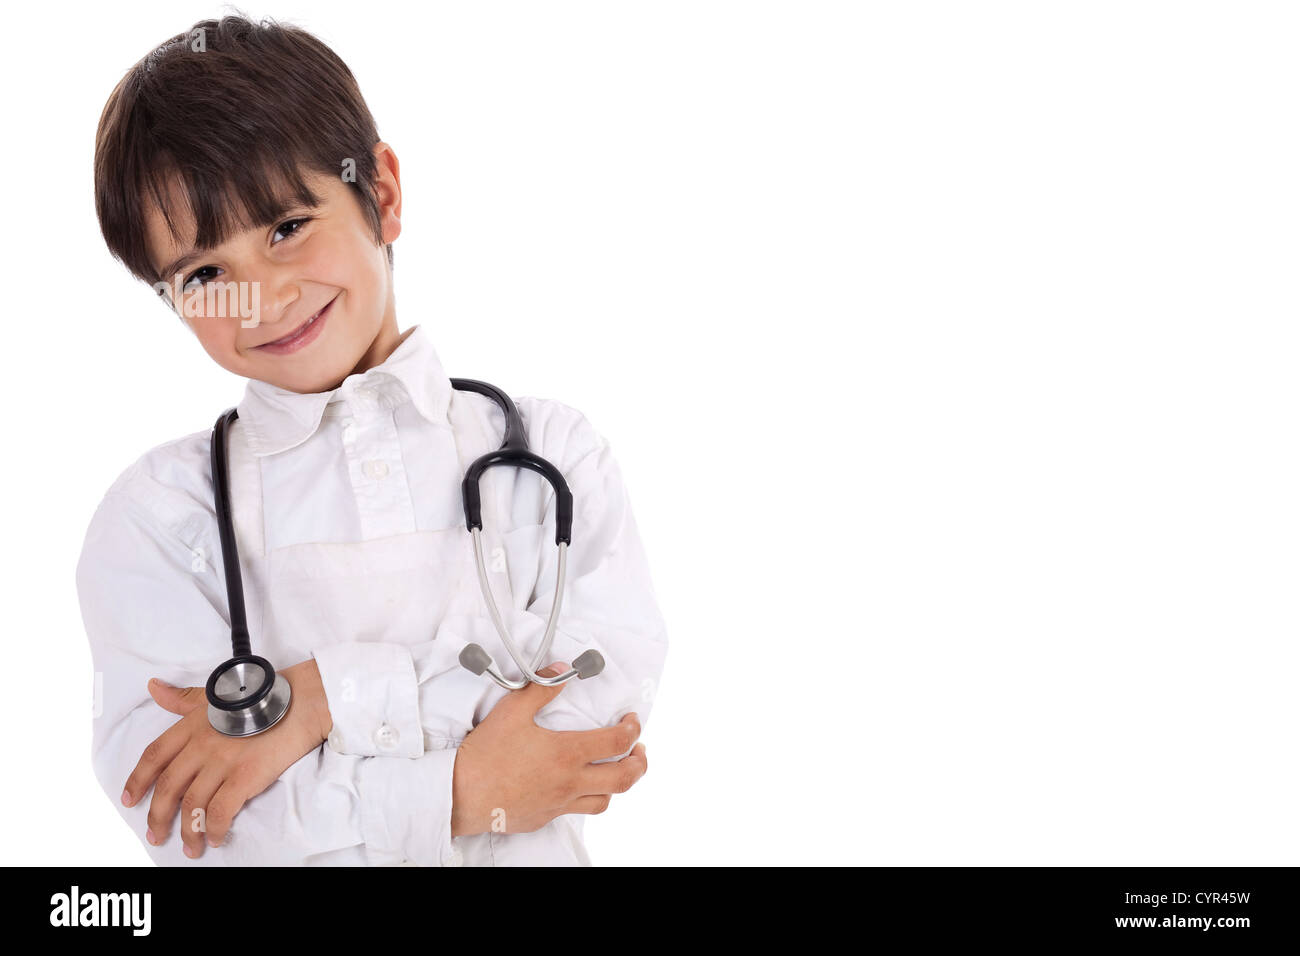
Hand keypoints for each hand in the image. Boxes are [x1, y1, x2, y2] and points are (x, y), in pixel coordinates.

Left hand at [121, 658, 332, 858]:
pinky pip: (220, 811)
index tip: (130, 800)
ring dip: (186, 831)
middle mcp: (201, 745)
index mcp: (191, 725)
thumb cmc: (261, 697)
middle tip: (155, 834)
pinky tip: (215, 838)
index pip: (154, 756)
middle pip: (168, 787)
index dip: (138, 780)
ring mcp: (222, 762)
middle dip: (157, 816)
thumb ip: (181, 698)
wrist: (300, 702)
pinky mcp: (244, 776)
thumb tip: (153, 686)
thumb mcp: (213, 695)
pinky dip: (213, 829)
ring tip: (189, 847)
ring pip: (191, 805)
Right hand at [450, 662, 648, 836]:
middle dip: (640, 762)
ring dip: (617, 784)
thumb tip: (561, 670)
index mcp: (567, 753)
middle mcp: (570, 782)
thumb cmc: (485, 754)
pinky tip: (579, 787)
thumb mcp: (512, 710)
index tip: (632, 721)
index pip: (617, 742)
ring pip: (605, 800)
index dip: (632, 729)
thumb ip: (541, 688)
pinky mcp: (546, 817)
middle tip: (639, 749)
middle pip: (624, 778)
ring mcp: (559, 803)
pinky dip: (587, 798)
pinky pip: (577, 811)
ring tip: (617, 770)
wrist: (461, 795)